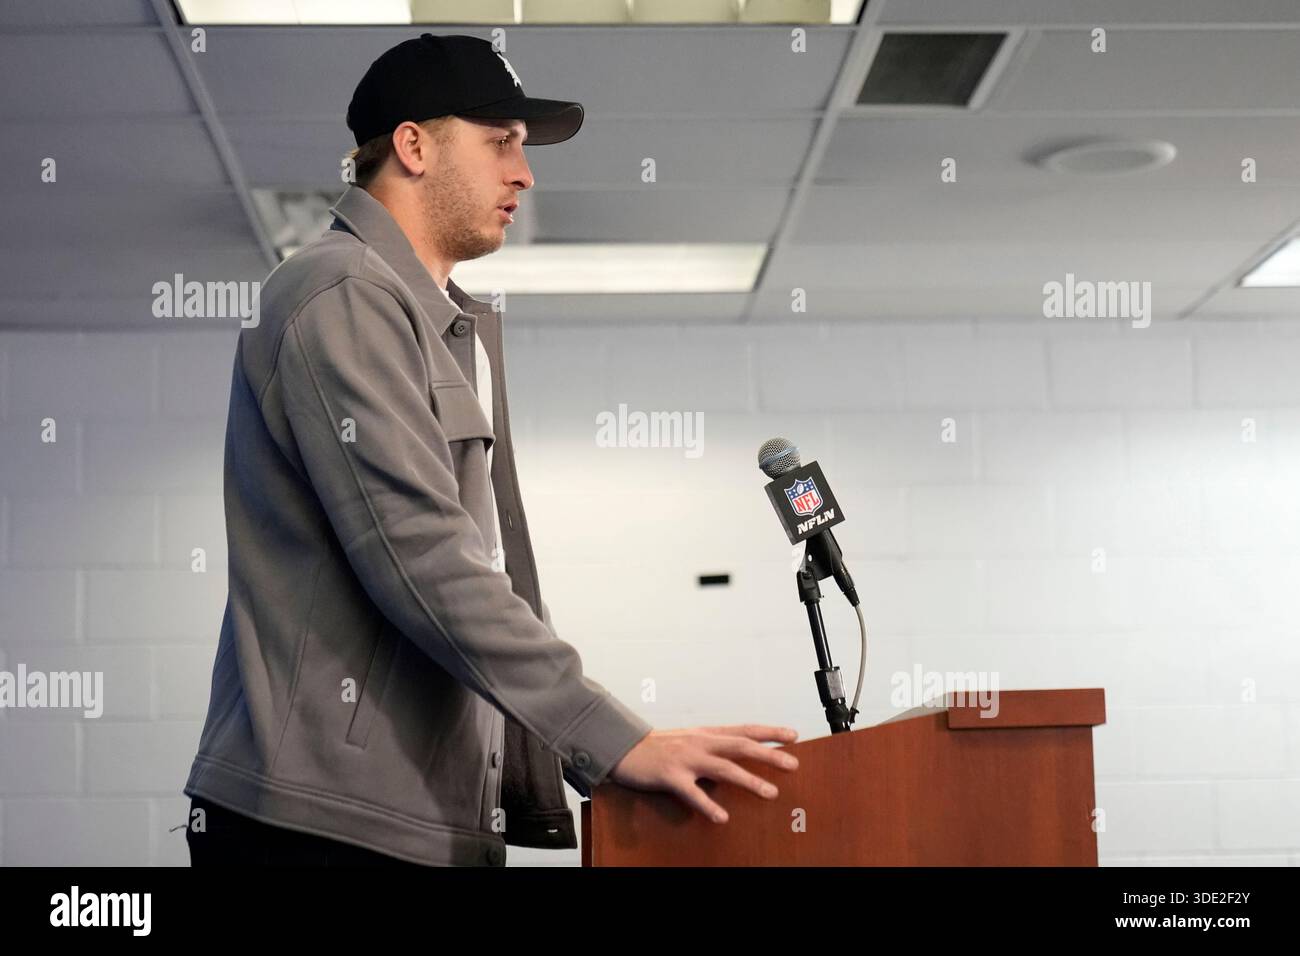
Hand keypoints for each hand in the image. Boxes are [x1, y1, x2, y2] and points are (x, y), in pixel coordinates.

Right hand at [608, 723, 799, 822]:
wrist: (624, 747)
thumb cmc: (660, 746)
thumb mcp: (690, 739)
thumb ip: (713, 746)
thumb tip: (738, 755)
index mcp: (707, 734)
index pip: (744, 730)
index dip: (769, 732)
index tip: (793, 735)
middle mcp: (700, 743)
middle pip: (740, 746)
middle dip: (769, 755)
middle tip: (793, 764)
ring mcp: (686, 759)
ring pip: (724, 768)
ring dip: (749, 780)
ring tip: (770, 792)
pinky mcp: (671, 776)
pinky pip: (693, 793)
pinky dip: (708, 805)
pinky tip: (722, 817)